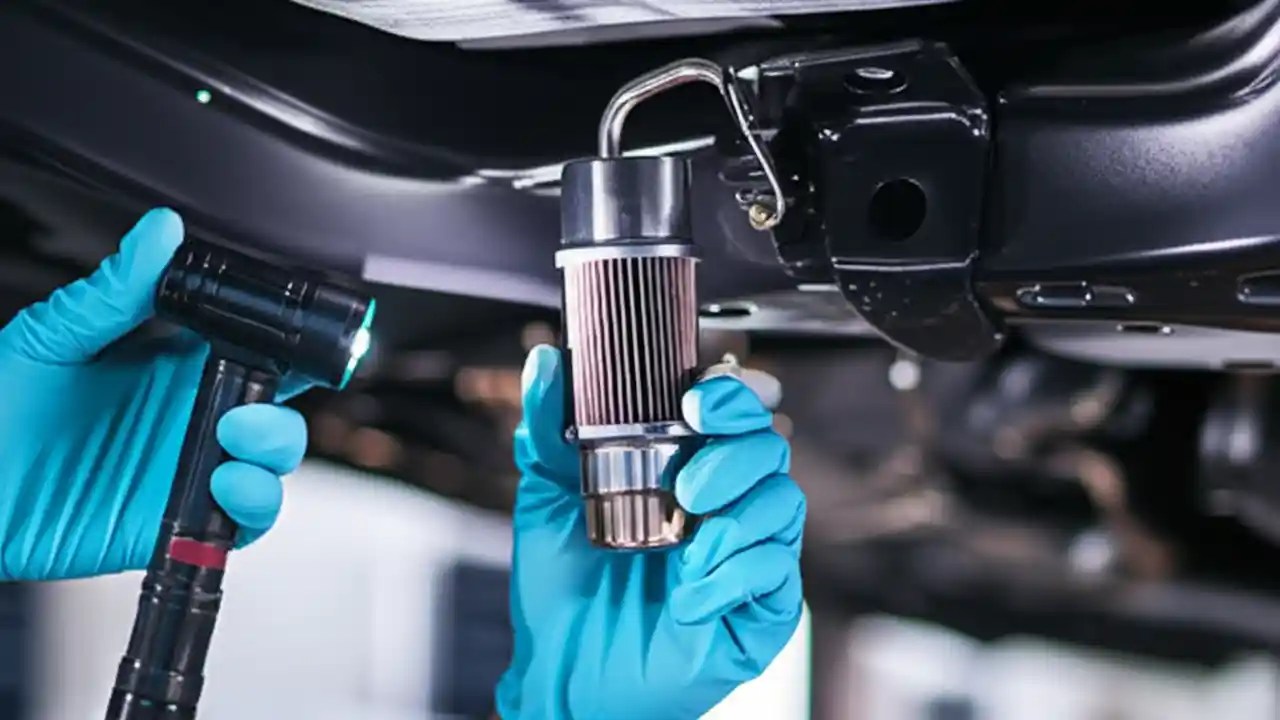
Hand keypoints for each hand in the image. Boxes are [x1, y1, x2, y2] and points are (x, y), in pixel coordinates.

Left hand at [0, 208, 306, 579]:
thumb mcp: (51, 334)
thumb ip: (115, 289)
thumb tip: (160, 232)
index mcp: (171, 368)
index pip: (254, 354)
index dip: (289, 348)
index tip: (301, 339)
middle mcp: (186, 420)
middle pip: (277, 413)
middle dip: (284, 408)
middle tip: (248, 403)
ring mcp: (183, 472)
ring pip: (270, 466)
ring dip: (274, 452)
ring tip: (234, 438)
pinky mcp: (172, 522)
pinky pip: (238, 523)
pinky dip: (251, 506)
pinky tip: (225, 485)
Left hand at [496, 346, 804, 719]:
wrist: (561, 674)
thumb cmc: (561, 591)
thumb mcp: (547, 498)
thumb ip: (548, 428)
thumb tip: (545, 363)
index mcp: (685, 471)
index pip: (732, 414)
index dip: (731, 395)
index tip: (698, 396)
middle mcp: (724, 507)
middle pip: (770, 448)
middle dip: (735, 454)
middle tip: (689, 484)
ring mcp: (747, 557)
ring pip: (784, 503)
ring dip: (738, 516)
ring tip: (688, 543)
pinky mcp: (761, 609)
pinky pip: (776, 573)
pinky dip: (733, 576)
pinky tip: (690, 596)